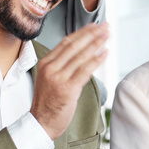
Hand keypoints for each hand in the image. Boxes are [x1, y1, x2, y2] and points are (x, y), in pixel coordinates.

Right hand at [30, 24, 108, 139]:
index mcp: (45, 63)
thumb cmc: (47, 103)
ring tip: (108, 35)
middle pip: (74, 45)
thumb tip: (79, 54)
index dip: (82, 32)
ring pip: (81, 56)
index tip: (94, 26)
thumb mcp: (49, 79)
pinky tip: (105, 53)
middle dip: (92, 33)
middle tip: (105, 26)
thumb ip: (61, 66)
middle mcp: (51, 68)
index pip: (66, 42)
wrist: (40, 123)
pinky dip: (96, 60)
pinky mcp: (67, 89)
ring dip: (97, 43)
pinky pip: (85, 70)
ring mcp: (58, 78)